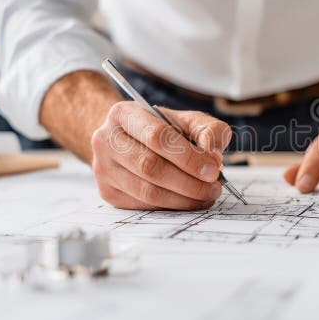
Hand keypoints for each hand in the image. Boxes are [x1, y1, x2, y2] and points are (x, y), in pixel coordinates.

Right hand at [91, 102, 231, 209]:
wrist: (126, 140)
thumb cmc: (161, 129)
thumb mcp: (187, 120)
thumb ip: (208, 130)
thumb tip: (213, 157)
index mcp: (124, 114)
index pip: (157, 136)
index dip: (188, 156)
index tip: (214, 168)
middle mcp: (106, 140)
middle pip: (150, 166)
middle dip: (189, 181)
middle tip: (214, 187)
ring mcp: (104, 168)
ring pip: (147, 191)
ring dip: (183, 198)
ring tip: (207, 196)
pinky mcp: (108, 192)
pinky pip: (144, 205)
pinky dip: (171, 206)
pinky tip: (189, 201)